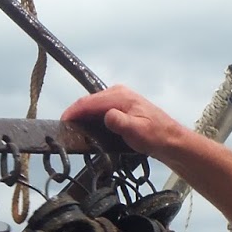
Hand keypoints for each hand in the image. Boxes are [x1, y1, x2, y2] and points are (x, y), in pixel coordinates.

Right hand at [60, 86, 188, 161]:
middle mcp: (118, 92)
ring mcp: (119, 98)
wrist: (170, 139)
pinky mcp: (119, 105)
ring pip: (92, 104)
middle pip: (88, 101)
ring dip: (82, 115)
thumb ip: (120, 123)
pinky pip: (98, 108)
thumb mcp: (137, 131)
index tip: (61, 123)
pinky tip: (87, 126)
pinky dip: (90, 116)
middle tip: (64, 130)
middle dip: (74, 114)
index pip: (88, 101)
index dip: (72, 112)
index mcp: (119, 96)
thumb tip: (107, 116)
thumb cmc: (155, 136)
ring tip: (72, 129)